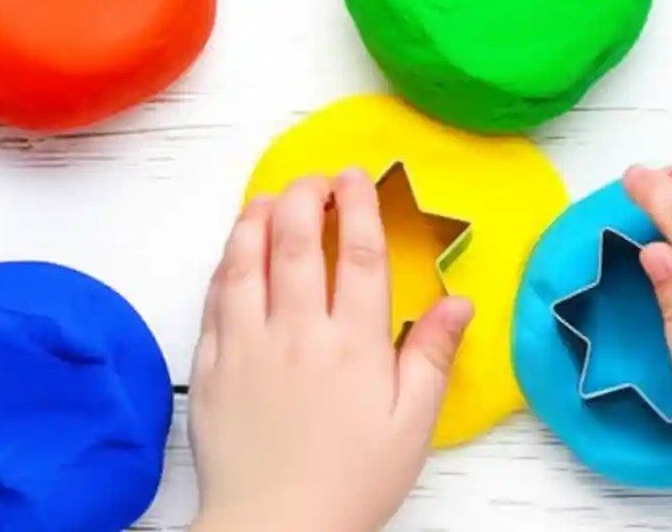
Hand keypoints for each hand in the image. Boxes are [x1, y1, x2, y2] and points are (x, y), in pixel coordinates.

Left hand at [189, 170, 473, 531]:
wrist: (275, 530)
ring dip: (257, 216)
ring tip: (270, 197)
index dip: (358, 204)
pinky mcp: (212, 365)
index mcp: (353, 344)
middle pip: (295, 239)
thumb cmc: (351, 482)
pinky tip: (235, 250)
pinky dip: (226, 262)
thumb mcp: (411, 425)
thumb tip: (459, 301)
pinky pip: (214, 297)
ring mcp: (247, 345)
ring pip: (246, 259)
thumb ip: (432, 356)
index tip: (356, 176)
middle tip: (317, 180)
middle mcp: (297, 333)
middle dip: (306, 194)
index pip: (358, 252)